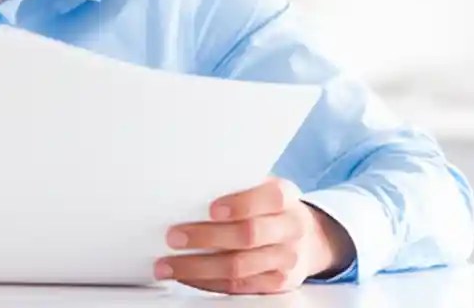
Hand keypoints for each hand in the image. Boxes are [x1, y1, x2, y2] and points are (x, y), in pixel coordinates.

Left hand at [155, 177, 353, 294]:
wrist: (306, 237)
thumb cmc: (268, 207)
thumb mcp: (261, 187)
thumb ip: (234, 185)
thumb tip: (184, 185)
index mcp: (285, 198)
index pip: (268, 198)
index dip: (241, 204)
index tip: (212, 209)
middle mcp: (290, 229)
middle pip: (248, 236)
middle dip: (207, 237)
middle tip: (174, 236)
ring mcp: (286, 259)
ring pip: (239, 267)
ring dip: (198, 268)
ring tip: (167, 265)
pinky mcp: (277, 284)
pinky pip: (239, 287)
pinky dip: (207, 283)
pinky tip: (185, 277)